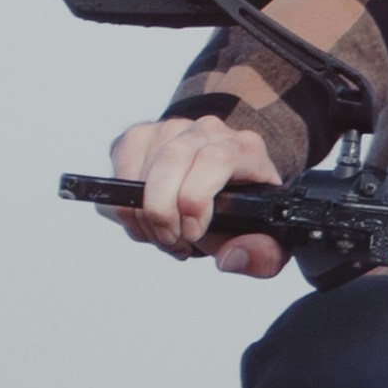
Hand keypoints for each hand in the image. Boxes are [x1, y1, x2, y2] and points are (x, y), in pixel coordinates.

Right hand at [107, 113, 285, 276]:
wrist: (224, 187)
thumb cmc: (243, 211)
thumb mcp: (265, 239)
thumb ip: (262, 255)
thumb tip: (231, 257)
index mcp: (246, 150)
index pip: (216, 159)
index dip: (196, 198)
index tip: (191, 231)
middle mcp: (209, 131)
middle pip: (174, 158)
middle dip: (163, 211)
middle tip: (171, 240)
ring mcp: (173, 129)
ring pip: (143, 167)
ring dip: (144, 214)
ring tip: (162, 237)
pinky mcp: (142, 136)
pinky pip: (122, 169)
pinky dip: (126, 206)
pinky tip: (145, 222)